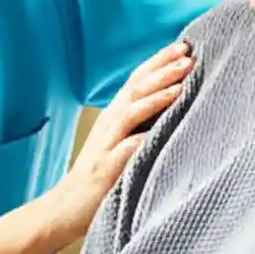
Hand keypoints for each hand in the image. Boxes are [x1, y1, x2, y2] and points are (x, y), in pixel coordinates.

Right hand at [49, 41, 192, 237]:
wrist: (66, 207)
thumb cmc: (100, 176)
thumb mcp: (121, 142)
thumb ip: (141, 124)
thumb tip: (174, 106)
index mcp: (115, 115)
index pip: (138, 79)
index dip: (159, 61)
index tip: (183, 46)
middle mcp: (110, 123)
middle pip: (137, 86)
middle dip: (163, 68)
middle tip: (188, 54)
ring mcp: (107, 143)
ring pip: (133, 109)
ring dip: (158, 93)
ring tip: (182, 79)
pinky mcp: (107, 167)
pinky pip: (129, 146)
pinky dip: (146, 134)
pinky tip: (165, 126)